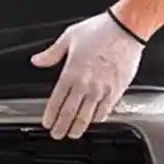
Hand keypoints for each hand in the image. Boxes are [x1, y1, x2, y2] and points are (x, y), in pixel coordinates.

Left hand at [30, 10, 144, 139]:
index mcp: (71, 72)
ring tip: (74, 133)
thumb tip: (37, 60)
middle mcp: (85, 84)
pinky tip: (95, 120)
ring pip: (87, 116)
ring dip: (79, 127)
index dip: (50, 116)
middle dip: (61, 127)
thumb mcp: (70, 37)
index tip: (47, 123)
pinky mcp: (116, 90)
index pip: (56, 101)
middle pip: (69, 113)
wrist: (126, 28)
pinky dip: (98, 118)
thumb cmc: (100, 30)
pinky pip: (105, 110)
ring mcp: (101, 89)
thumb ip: (52, 53)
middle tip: (57, 135)